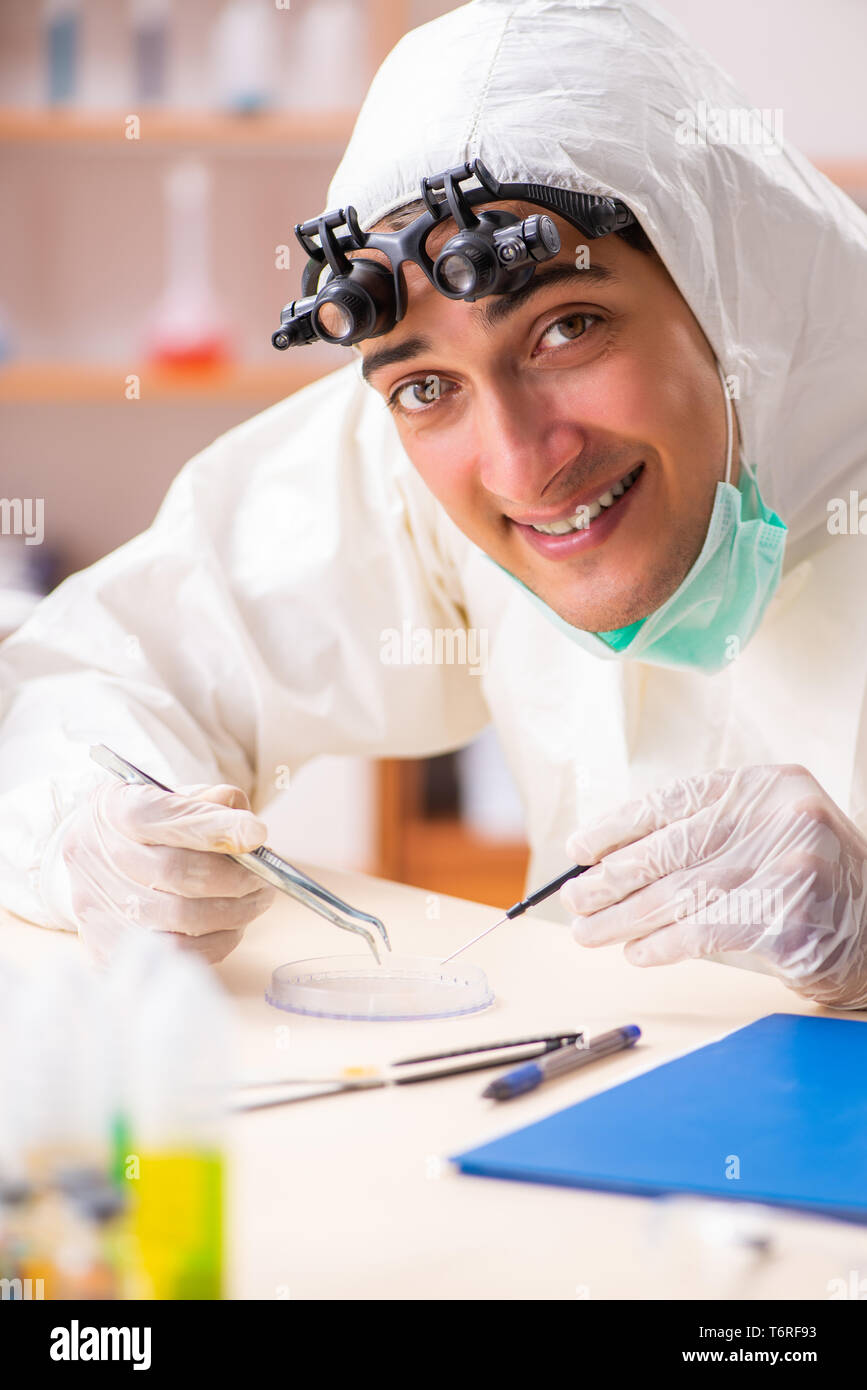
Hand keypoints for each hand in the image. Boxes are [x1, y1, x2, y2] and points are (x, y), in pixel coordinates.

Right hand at [54, 780, 275, 964]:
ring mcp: (95, 907)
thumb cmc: (147, 829)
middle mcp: (93, 857)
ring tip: (256, 899)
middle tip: (263, 876)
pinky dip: (218, 940)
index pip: (160, 816)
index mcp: (110, 808)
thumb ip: (209, 804)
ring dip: (233, 911)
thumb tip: (246, 829)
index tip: (257, 833)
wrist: (96, 862)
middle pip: (174, 872)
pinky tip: (232, 925)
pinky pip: (177, 954)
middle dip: (232, 876)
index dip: (212, 827)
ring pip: (180, 919)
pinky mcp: (106, 949)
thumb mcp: (173, 797)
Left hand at [561, 764, 866, 1008]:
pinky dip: (664, 944)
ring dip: (626, 917)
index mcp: (765, 785)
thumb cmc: (806, 886)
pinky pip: (706, 930)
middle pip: (673, 848)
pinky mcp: (790, 915)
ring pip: (682, 893)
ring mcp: (790, 863)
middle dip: (613, 878)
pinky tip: (638, 953)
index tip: (579, 849)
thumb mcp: (762, 838)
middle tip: (574, 899)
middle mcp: (781, 814)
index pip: (675, 800)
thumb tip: (609, 862)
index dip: (619, 826)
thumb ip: (702, 839)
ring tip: (590, 932)